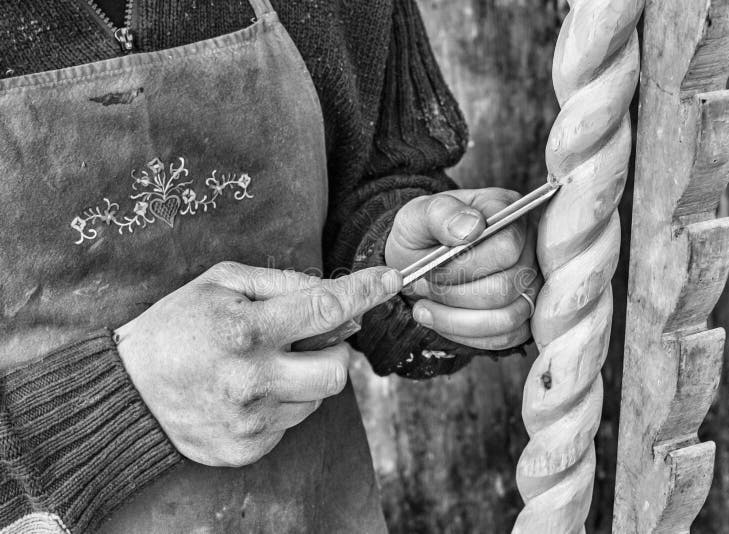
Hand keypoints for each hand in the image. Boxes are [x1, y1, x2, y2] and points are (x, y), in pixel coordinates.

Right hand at [115, 261, 401, 466]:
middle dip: (336, 353)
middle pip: (337, 371)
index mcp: (246, 330)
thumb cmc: (176, 327)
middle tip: (309, 341)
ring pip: (317, 399)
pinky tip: (250, 391)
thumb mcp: (220, 283)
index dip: (365, 292)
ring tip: (264, 366)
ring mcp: (251, 420)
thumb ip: (281, 282)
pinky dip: (283, 403)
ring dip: (305, 378)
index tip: (391, 281)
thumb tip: (334, 293)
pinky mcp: (248, 448)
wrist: (128, 391)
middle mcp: (253, 379)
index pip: (325, 308)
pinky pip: (292, 423)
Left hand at [386, 188, 538, 349]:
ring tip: (425, 306)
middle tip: (424, 285)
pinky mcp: (523, 315)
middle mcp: (530, 249)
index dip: (466, 265)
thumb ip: (442, 213)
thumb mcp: (419, 214)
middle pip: (506, 288)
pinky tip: (438, 320)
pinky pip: (505, 338)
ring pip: (507, 318)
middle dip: (455, 294)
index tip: (433, 266)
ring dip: (456, 319)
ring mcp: (531, 284)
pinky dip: (465, 334)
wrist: (419, 259)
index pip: (507, 247)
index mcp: (510, 213)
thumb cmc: (424, 233)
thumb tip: (472, 226)